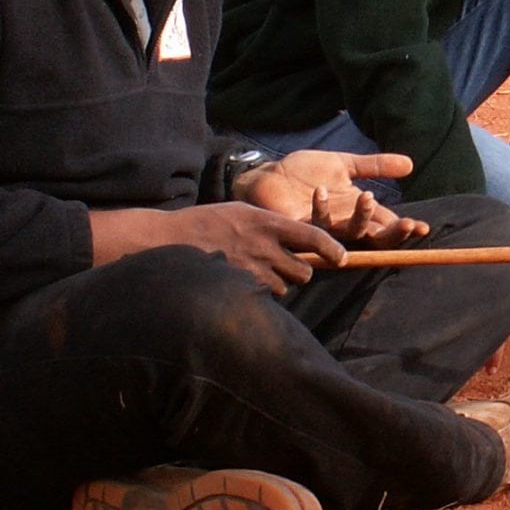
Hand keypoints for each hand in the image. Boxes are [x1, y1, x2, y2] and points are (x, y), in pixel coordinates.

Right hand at [90, 203, 344, 294]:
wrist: (166, 241)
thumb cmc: (204, 223)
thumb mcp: (240, 212)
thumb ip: (268, 225)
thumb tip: (294, 239)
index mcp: (266, 222)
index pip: (312, 236)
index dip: (332, 248)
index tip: (343, 257)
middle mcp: (262, 246)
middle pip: (304, 270)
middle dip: (299, 272)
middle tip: (284, 268)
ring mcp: (250, 269)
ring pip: (284, 287)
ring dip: (277, 284)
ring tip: (255, 274)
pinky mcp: (238, 286)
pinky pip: (262, 297)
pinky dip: (258, 294)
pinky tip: (241, 284)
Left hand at [235, 149, 429, 246]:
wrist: (268, 175)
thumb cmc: (304, 172)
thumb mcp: (344, 164)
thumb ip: (375, 165)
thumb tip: (410, 164)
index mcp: (357, 209)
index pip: (388, 223)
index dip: (406, 228)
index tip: (423, 227)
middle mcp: (345, 222)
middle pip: (377, 236)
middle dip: (394, 233)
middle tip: (408, 224)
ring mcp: (325, 228)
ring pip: (352, 233)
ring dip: (362, 218)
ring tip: (367, 196)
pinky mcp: (303, 228)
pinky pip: (317, 224)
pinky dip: (322, 207)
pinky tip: (321, 191)